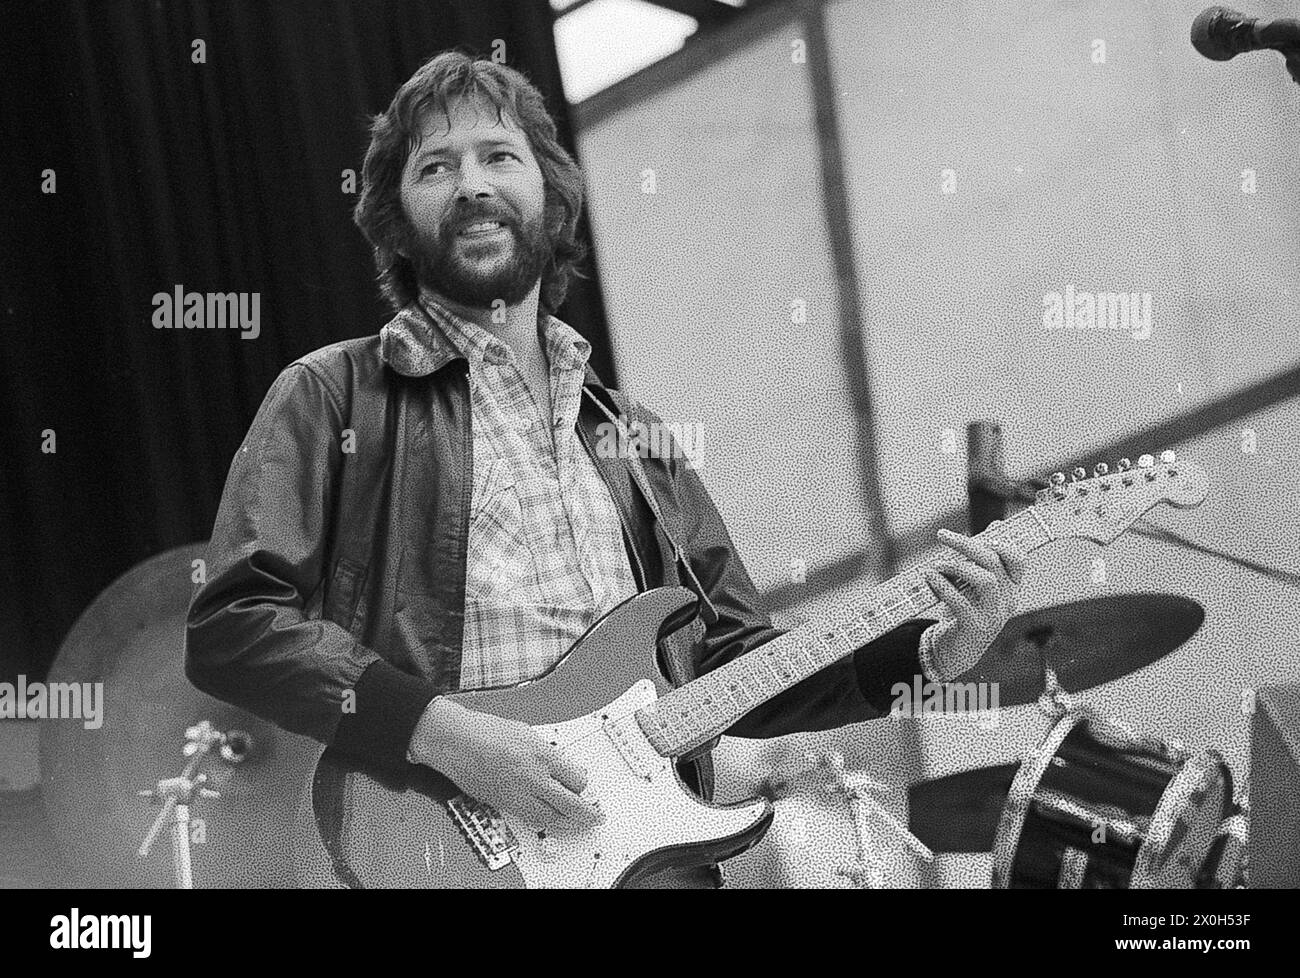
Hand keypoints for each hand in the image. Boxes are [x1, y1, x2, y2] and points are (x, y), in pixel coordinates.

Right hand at [407, 698, 601, 833]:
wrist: (455, 740)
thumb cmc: (485, 731)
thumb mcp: (526, 733)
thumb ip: (548, 753)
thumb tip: (565, 768)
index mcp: (541, 754)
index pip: (576, 779)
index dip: (584, 786)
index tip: (586, 787)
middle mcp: (532, 776)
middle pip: (569, 803)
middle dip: (586, 813)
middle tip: (596, 817)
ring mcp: (517, 792)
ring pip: (550, 817)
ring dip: (568, 823)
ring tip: (578, 824)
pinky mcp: (502, 803)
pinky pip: (530, 818)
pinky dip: (545, 822)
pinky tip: (552, 821)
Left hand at [920, 525, 1026, 680]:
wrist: (957, 652)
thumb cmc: (965, 611)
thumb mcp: (976, 585)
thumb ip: (983, 560)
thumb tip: (994, 526)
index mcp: (1011, 588)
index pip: (1019, 560)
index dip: (1003, 543)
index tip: (982, 532)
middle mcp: (1007, 601)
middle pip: (995, 562)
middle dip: (967, 544)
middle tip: (942, 535)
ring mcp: (993, 616)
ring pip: (985, 581)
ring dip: (957, 567)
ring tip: (937, 564)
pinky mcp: (975, 628)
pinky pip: (961, 603)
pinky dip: (943, 586)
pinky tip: (929, 578)